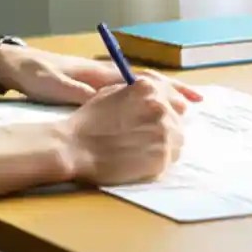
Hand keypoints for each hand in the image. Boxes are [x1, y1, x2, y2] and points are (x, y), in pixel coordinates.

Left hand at [0, 43, 202, 106]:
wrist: (15, 65)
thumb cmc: (34, 75)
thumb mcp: (53, 85)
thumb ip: (77, 92)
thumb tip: (102, 100)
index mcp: (99, 74)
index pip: (142, 80)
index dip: (166, 89)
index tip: (187, 99)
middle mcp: (104, 75)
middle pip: (147, 82)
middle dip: (172, 91)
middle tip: (197, 104)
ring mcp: (99, 81)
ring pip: (140, 88)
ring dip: (161, 96)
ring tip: (182, 108)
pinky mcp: (91, 88)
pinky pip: (127, 95)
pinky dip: (144, 100)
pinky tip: (150, 111)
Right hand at [60, 79, 184, 184]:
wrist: (74, 147)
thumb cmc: (89, 121)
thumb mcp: (113, 93)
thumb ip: (140, 93)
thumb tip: (162, 98)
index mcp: (149, 88)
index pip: (175, 96)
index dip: (172, 108)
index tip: (169, 117)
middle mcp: (160, 106)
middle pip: (177, 120)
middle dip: (166, 129)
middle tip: (145, 140)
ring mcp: (163, 131)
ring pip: (177, 141)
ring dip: (164, 147)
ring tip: (140, 152)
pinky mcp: (161, 156)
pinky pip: (170, 160)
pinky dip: (158, 163)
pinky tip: (139, 162)